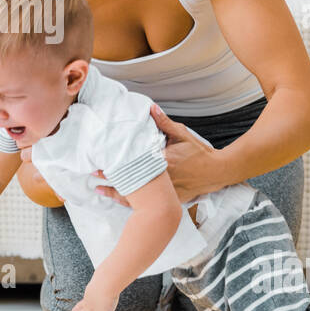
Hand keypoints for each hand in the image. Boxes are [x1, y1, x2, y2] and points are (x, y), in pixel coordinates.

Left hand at [93, 104, 220, 204]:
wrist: (216, 172)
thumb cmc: (198, 152)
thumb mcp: (182, 135)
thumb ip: (164, 123)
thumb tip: (150, 107)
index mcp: (163, 160)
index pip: (137, 161)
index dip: (119, 161)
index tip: (103, 158)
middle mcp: (163, 178)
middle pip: (133, 178)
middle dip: (113, 176)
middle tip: (94, 173)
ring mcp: (166, 191)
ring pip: (138, 194)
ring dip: (118, 191)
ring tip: (99, 189)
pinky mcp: (170, 200)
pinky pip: (148, 203)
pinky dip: (132, 202)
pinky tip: (117, 200)